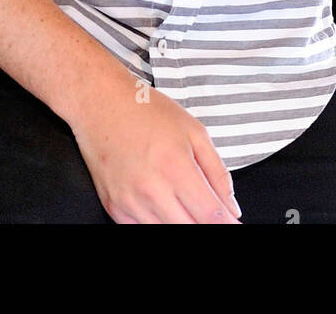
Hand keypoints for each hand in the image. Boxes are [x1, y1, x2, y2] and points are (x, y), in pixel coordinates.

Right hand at [70, 72, 242, 223]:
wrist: (101, 102)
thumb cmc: (146, 111)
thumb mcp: (194, 131)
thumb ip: (218, 172)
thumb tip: (231, 209)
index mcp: (176, 167)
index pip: (211, 215)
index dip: (228, 224)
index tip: (233, 225)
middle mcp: (152, 190)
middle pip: (190, 228)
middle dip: (205, 223)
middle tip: (207, 209)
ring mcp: (130, 202)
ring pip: (166, 232)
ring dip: (182, 221)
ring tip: (182, 201)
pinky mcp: (114, 208)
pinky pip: (141, 231)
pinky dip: (157, 222)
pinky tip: (161, 205)